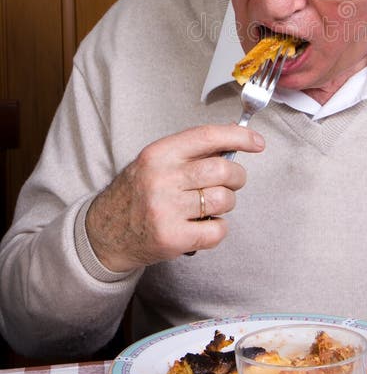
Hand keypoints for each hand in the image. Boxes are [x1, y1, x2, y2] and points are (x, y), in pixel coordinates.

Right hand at [85, 124, 264, 271]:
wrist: (103, 233)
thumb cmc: (136, 194)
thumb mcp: (155, 162)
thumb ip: (191, 150)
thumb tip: (234, 136)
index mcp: (159, 153)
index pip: (207, 136)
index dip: (239, 136)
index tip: (257, 142)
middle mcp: (161, 179)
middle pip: (222, 169)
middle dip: (237, 176)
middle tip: (231, 182)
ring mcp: (166, 210)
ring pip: (224, 200)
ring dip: (226, 203)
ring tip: (212, 206)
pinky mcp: (172, 238)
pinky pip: (217, 230)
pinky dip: (218, 229)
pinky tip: (204, 226)